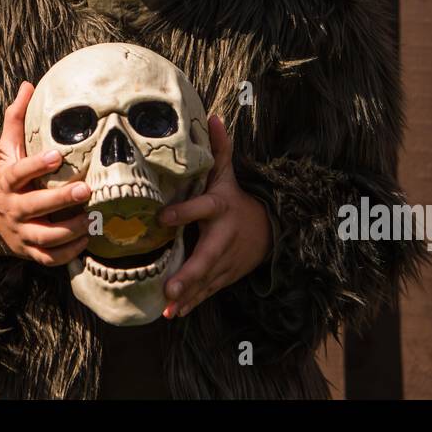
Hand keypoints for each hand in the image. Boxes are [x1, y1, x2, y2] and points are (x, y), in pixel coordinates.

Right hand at [0, 81, 91, 265]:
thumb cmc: (2, 178)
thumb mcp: (5, 150)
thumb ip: (17, 119)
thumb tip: (28, 84)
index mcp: (6, 181)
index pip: (19, 172)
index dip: (37, 165)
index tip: (57, 156)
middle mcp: (13, 209)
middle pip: (36, 207)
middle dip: (61, 199)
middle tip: (87, 190)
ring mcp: (20, 233)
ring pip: (46, 237)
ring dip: (71, 230)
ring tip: (93, 219)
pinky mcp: (28, 252)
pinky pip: (49, 258)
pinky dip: (69, 253)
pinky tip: (86, 239)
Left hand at [156, 115, 272, 317]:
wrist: (269, 230)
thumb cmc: (235, 199)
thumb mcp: (227, 174)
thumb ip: (218, 149)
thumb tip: (211, 116)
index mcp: (219, 209)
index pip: (201, 209)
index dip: (184, 212)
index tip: (162, 217)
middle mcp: (223, 237)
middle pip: (207, 257)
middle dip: (190, 274)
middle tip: (170, 289)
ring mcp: (225, 261)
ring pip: (206, 280)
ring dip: (188, 296)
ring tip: (168, 308)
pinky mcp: (224, 276)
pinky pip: (207, 291)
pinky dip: (192, 304)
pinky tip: (173, 316)